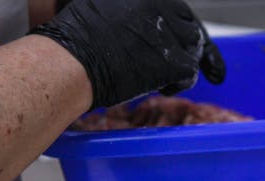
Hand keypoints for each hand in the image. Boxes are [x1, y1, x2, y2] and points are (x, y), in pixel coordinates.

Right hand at [30, 0, 224, 108]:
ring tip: (162, 76)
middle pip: (189, 26)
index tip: (186, 37)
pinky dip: (180, 83)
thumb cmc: (74, 36)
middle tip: (189, 63)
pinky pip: (190, 72)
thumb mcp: (97, 4)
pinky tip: (162, 88)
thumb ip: (124, 11)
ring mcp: (169, 31)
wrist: (71, 59)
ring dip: (182, 64)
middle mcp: (162, 4)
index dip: (182, 25)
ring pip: (193, 48)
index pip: (176, 9)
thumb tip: (136, 26)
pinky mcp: (173, 59)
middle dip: (190, 46)